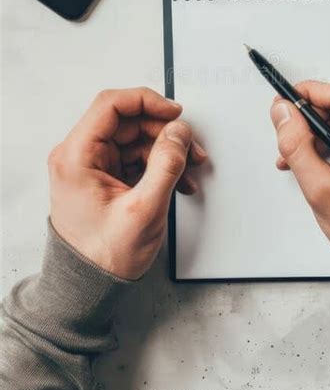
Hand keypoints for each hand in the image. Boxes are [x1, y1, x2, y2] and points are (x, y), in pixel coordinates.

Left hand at [48, 87, 206, 278]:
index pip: (111, 105)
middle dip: (164, 133)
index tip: (175, 113)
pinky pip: (135, 157)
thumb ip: (166, 165)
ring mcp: (91, 166)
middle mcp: (79, 155)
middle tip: (192, 149)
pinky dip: (159, 165)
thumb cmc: (104, 257)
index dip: (147, 102)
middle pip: (128, 121)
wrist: (88, 287)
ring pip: (135, 139)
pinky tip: (178, 182)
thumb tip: (179, 132)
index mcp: (76, 156)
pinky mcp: (103, 177)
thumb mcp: (144, 210)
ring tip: (190, 170)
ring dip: (166, 151)